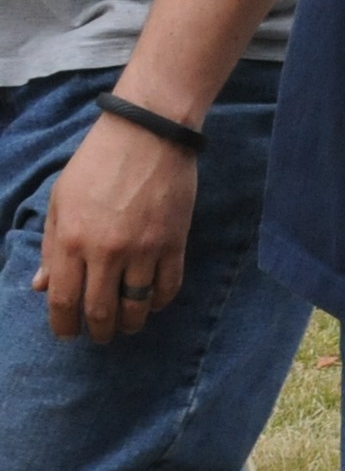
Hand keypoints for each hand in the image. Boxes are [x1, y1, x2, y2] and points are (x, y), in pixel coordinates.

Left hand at [33, 113, 197, 342]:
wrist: (148, 134)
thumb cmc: (97, 163)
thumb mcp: (61, 201)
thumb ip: (53, 246)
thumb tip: (43, 285)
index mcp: (72, 241)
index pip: (65, 301)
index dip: (64, 326)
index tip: (68, 335)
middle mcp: (107, 251)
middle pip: (101, 310)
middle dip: (99, 331)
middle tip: (100, 336)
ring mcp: (144, 248)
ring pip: (137, 305)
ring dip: (132, 323)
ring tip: (129, 326)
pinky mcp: (175, 242)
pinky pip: (169, 286)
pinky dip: (160, 302)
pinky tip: (153, 304)